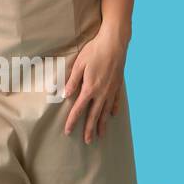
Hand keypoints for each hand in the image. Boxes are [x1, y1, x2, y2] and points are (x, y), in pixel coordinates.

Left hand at [61, 26, 127, 143]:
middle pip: (94, 115)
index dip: (72, 121)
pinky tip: (112, 115)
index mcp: (89, 89)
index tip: (68, 131)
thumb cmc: (95, 51)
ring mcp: (111, 90)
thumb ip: (72, 81)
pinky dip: (113, 109)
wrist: (115, 43)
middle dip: (89, 129)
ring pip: (106, 112)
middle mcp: (101, 93)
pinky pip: (115, 101)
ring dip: (102, 124)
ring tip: (101, 135)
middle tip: (87, 141)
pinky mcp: (118, 85)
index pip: (78, 109)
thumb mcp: (79, 64)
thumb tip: (65, 95)